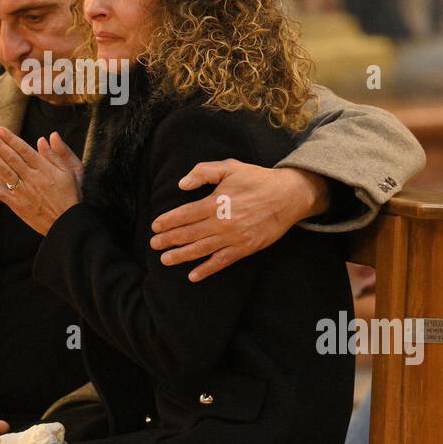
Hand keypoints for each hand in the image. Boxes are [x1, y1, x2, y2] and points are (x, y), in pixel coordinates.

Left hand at [0, 127, 80, 235]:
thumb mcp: (71, 171)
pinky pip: (4, 195)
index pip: (24, 150)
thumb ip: (57, 154)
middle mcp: (32, 178)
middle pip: (12, 159)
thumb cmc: (70, 195)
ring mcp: (24, 192)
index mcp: (44, 168)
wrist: (68, 222)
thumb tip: (47, 137)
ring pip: (5, 173)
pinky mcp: (19, 205)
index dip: (10, 139)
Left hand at [149, 161, 329, 282]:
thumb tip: (182, 184)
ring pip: (201, 250)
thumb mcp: (230, 167)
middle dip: (169, 240)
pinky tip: (193, 275)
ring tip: (165, 260)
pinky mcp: (245, 248)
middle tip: (154, 244)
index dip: (168, 221)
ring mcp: (233, 238)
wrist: (288, 196)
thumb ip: (204, 172)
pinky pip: (222, 262)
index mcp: (216, 202)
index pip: (185, 214)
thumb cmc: (257, 179)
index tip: (155, 226)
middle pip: (189, 234)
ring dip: (181, 256)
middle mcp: (222, 223)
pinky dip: (207, 269)